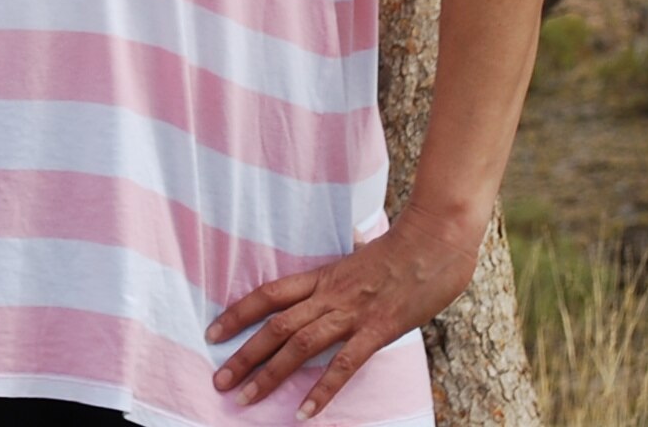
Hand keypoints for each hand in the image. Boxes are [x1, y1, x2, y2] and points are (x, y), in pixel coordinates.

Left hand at [207, 216, 478, 417]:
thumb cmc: (403, 246)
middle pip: (275, 326)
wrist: (435, 238)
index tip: (212, 333)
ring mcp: (352, 313)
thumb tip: (343, 263)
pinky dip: (322, 390)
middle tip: (218, 382)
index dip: (237, 313)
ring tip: (244, 399)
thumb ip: (345, 270)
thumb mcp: (361, 255)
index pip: (268, 294)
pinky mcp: (377, 330)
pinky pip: (344, 365)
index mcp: (322, 276)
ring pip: (299, 346)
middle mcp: (329, 295)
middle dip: (243, 356)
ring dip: (269, 375)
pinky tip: (303, 412)